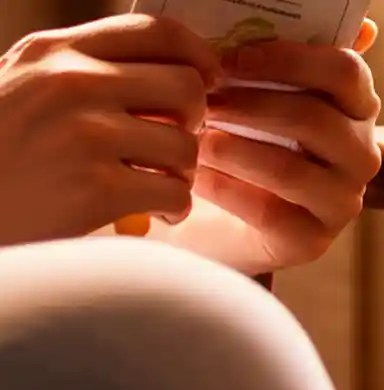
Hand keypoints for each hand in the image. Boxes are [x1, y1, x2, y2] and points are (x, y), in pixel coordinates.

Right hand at [0, 15, 216, 244]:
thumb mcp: (23, 85)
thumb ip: (84, 70)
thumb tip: (167, 70)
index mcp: (55, 52)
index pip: (154, 31)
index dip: (197, 55)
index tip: (210, 79)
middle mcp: (71, 84)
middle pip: (186, 87)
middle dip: (193, 121)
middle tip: (173, 142)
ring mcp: (85, 135)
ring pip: (185, 146)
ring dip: (181, 172)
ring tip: (155, 182)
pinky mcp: (97, 189)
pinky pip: (175, 193)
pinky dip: (175, 209)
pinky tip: (154, 214)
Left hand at [166, 20, 381, 273]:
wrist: (212, 220)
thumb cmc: (235, 139)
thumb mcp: (250, 91)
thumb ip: (265, 54)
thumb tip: (310, 18)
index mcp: (356, 106)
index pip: (346, 71)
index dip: (288, 59)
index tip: (230, 57)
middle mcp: (361, 153)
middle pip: (316, 118)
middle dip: (248, 105)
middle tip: (199, 98)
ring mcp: (342, 200)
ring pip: (290, 168)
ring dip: (231, 149)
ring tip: (190, 137)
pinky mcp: (314, 240)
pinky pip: (270, 212)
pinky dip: (225, 191)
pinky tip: (192, 178)